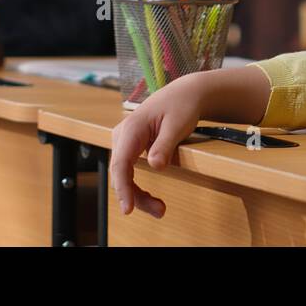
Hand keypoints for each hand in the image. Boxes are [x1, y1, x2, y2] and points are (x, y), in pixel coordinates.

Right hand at [109, 79, 202, 217]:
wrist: (185, 94)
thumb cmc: (182, 105)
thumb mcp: (178, 125)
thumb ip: (165, 146)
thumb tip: (155, 166)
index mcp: (132, 128)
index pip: (121, 163)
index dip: (123, 187)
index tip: (128, 208)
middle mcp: (123, 134)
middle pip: (120, 173)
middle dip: (135, 196)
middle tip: (160, 211)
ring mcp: (125, 141)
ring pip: (123, 175)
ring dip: (137, 194)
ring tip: (160, 209)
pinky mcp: (130, 146)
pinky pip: (128, 171)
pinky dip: (137, 186)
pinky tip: (150, 198)